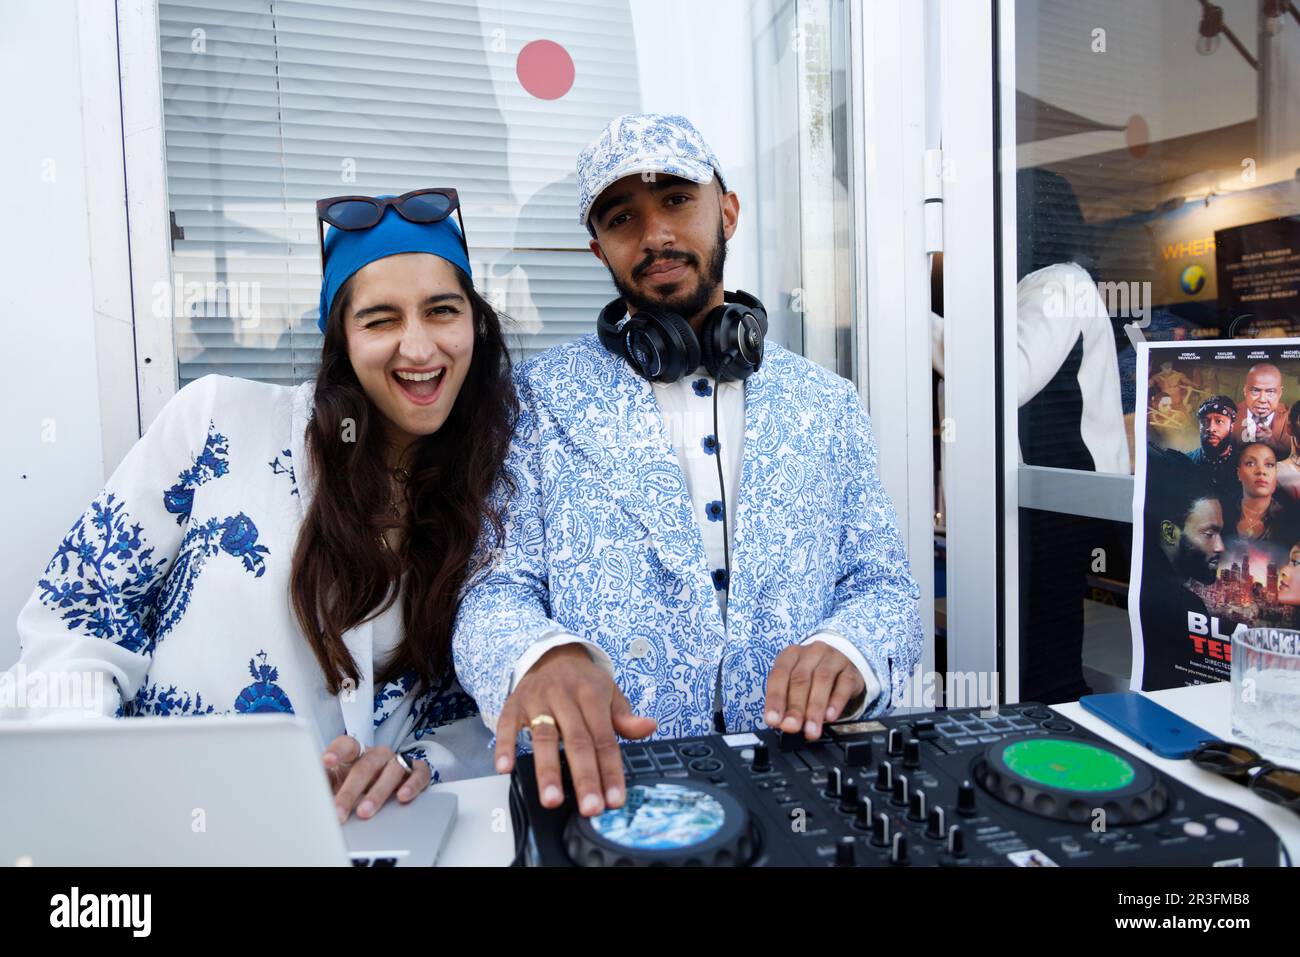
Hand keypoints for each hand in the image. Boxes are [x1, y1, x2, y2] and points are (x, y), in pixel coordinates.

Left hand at [323, 735, 430, 822]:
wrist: (379, 787)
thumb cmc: (353, 783)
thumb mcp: (334, 783)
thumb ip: (321, 784)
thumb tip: (303, 792)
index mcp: (355, 753)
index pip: (346, 744)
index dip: (336, 751)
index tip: (326, 762)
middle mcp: (376, 755)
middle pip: (365, 766)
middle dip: (350, 791)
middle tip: (339, 812)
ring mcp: (397, 761)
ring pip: (391, 770)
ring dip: (378, 792)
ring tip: (365, 812)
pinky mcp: (416, 771)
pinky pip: (419, 774)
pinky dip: (412, 784)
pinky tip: (403, 796)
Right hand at [494, 644, 656, 817]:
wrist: (552, 655)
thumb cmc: (584, 682)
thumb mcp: (610, 693)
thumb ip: (625, 717)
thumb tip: (649, 727)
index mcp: (592, 694)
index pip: (604, 738)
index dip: (610, 770)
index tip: (614, 799)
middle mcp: (564, 696)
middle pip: (576, 741)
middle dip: (584, 777)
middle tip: (589, 807)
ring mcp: (537, 700)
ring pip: (543, 737)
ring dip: (547, 770)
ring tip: (552, 799)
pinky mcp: (514, 705)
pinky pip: (507, 726)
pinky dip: (505, 746)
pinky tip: (505, 768)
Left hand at [763, 643, 864, 740]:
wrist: (842, 665)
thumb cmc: (812, 676)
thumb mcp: (795, 683)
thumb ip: (787, 701)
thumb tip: (781, 723)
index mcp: (791, 654)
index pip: (779, 675)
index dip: (775, 699)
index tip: (773, 720)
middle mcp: (811, 653)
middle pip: (800, 679)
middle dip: (795, 707)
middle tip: (791, 727)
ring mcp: (833, 658)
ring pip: (822, 681)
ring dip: (815, 708)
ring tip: (811, 729)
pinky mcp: (851, 670)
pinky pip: (844, 685)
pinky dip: (836, 702)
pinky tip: (830, 717)